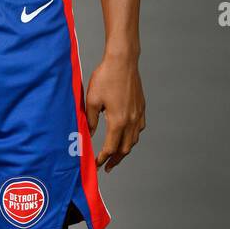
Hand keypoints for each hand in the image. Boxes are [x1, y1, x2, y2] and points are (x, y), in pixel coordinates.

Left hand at [85, 55, 145, 170]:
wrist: (123, 61)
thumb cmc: (106, 78)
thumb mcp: (92, 100)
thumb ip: (90, 120)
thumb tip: (88, 134)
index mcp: (118, 121)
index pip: (110, 148)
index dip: (103, 159)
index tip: (96, 164)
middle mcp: (131, 121)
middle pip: (125, 148)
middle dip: (115, 160)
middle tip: (107, 167)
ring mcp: (139, 114)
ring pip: (134, 140)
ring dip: (125, 150)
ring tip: (116, 156)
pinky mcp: (141, 108)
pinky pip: (139, 129)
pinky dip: (132, 137)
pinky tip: (126, 136)